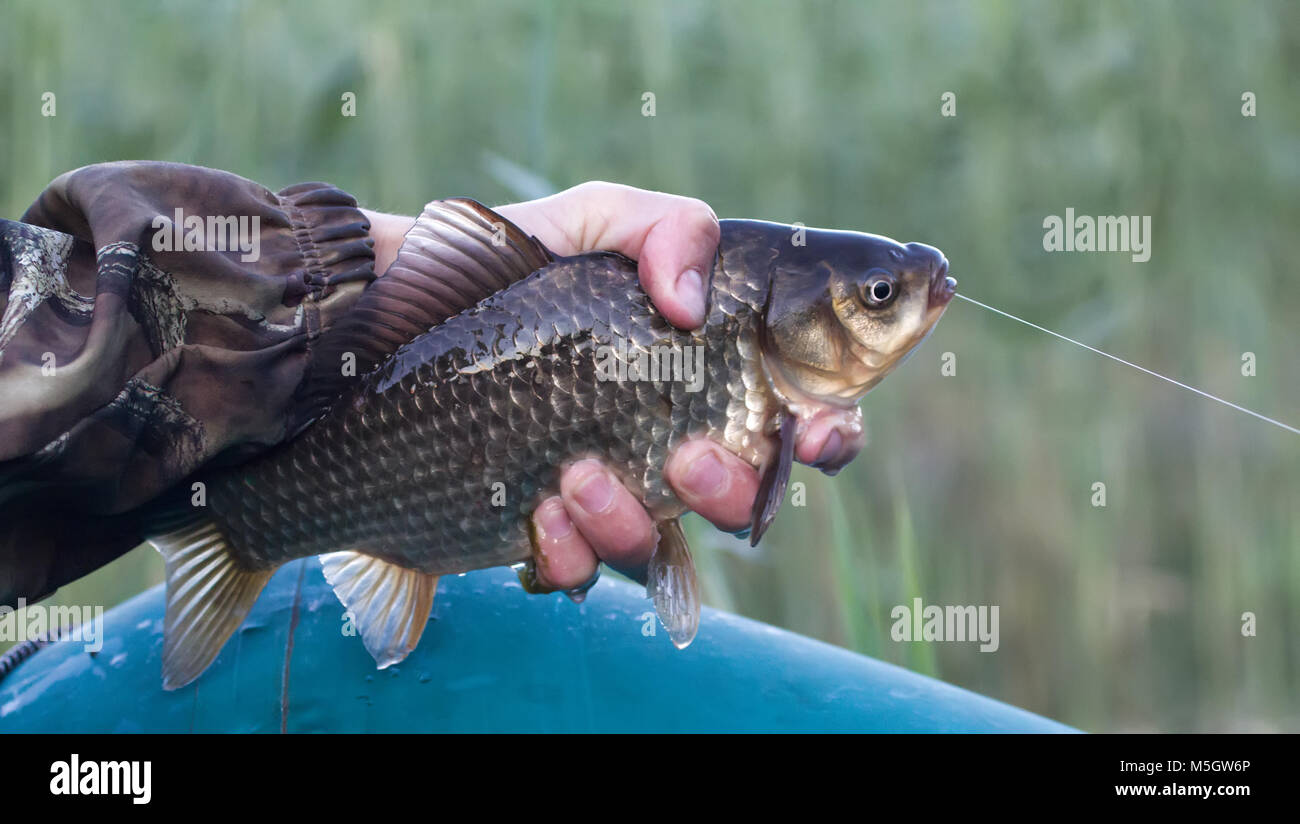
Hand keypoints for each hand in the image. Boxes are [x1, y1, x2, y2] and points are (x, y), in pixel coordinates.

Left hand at [366, 182, 864, 587]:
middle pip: (747, 497)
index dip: (828, 431)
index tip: (813, 427)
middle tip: (692, 452)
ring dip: (633, 519)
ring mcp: (608, 490)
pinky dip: (570, 550)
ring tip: (577, 471)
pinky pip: (582, 569)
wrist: (385, 321)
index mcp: (701, 370)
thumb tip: (690, 302)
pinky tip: (538, 508)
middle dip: (735, 489)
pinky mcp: (544, 530)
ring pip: (661, 543)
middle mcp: (666, 438)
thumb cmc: (505, 266)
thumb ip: (670, 227)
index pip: (797, 413)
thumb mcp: (593, 218)